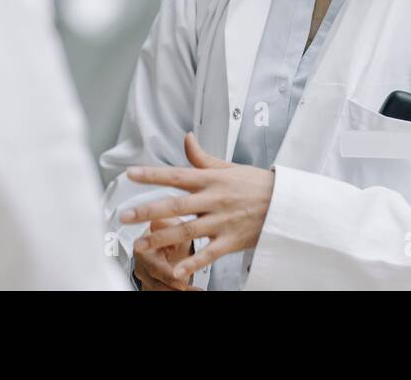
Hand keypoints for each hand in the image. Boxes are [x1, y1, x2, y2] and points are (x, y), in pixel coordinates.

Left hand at [123, 132, 275, 281]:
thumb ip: (202, 157)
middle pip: (176, 205)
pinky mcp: (231, 241)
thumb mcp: (229, 167)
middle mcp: (214, 200)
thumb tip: (187, 138)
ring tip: (139, 245)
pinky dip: (193, 263)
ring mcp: (222, 222)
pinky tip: (176, 272)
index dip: (153, 174)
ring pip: (187, 231)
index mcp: (212, 180)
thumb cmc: (256, 184)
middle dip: (148, 210)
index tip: (130, 174)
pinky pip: (209, 254)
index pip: (177, 175)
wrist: (286, 203)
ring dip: (162, 239)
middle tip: (125, 215)